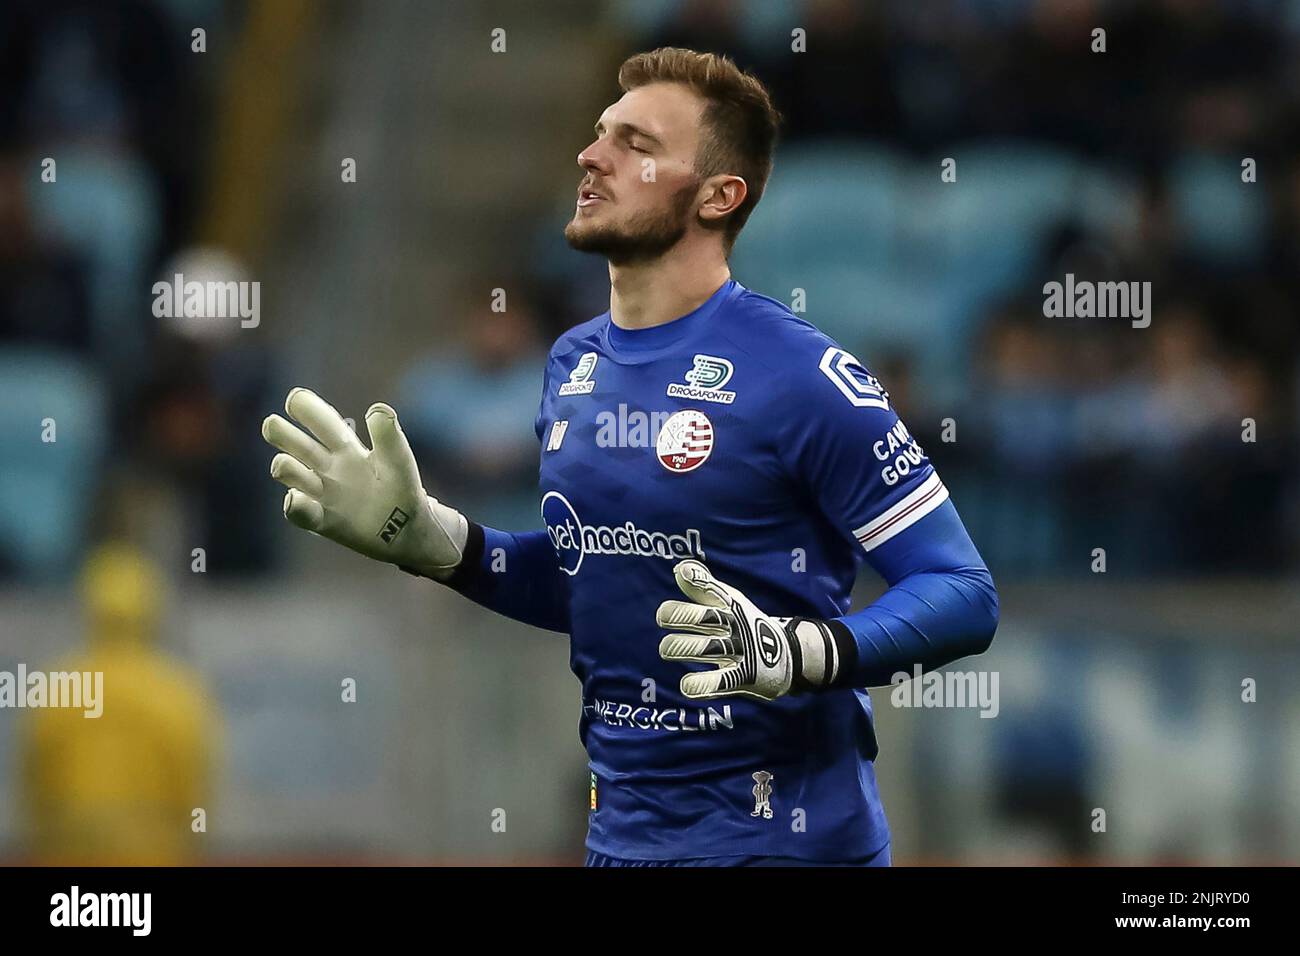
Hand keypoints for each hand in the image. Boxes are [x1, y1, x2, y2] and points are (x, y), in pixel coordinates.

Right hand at [261, 387, 467, 578]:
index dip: (306, 408)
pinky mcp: (322, 520)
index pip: (321, 421)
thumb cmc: (401, 487)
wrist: (408, 528)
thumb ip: (389, 435)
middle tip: (272, 425)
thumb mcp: (398, 459)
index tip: (295, 399)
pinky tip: (296, 499)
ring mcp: (321, 493)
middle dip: (280, 432)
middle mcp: (327, 466)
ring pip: (290, 474)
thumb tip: (376, 410)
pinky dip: (296, 506)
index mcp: (345, 446)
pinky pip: (300, 512)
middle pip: (295, 444)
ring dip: (284, 467)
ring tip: (284, 464)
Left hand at [655, 560, 798, 700]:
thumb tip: (679, 568)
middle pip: (708, 618)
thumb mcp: (728, 601)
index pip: (713, 590)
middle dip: (683, 616)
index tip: (683, 573)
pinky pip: (723, 681)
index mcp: (730, 606)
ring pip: (709, 649)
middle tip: (662, 617)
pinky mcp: (744, 677)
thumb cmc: (744, 624)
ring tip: (665, 648)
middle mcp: (735, 626)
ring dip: (685, 648)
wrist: (786, 655)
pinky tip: (686, 686)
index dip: (698, 581)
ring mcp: (741, 652)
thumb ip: (702, 586)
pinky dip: (704, 684)